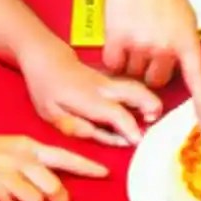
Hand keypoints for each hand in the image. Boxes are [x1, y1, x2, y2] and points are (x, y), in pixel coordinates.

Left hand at [21, 47, 162, 145]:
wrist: (48, 59)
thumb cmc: (47, 89)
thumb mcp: (51, 113)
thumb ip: (74, 125)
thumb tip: (96, 135)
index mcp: (88, 98)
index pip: (115, 113)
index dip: (129, 128)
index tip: (137, 141)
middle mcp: (104, 88)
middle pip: (135, 92)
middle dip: (151, 106)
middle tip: (153, 122)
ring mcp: (110, 80)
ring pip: (137, 86)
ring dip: (150, 100)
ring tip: (152, 115)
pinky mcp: (112, 78)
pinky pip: (131, 86)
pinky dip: (142, 96)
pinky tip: (144, 108)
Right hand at [101, 0, 200, 136]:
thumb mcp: (185, 16)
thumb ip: (184, 45)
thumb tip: (182, 72)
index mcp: (187, 41)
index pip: (200, 81)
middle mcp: (166, 47)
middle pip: (157, 82)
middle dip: (152, 69)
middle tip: (150, 42)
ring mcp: (141, 45)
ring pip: (134, 74)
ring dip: (132, 60)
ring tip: (136, 31)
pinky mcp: (117, 41)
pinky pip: (114, 65)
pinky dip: (114, 55)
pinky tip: (120, 33)